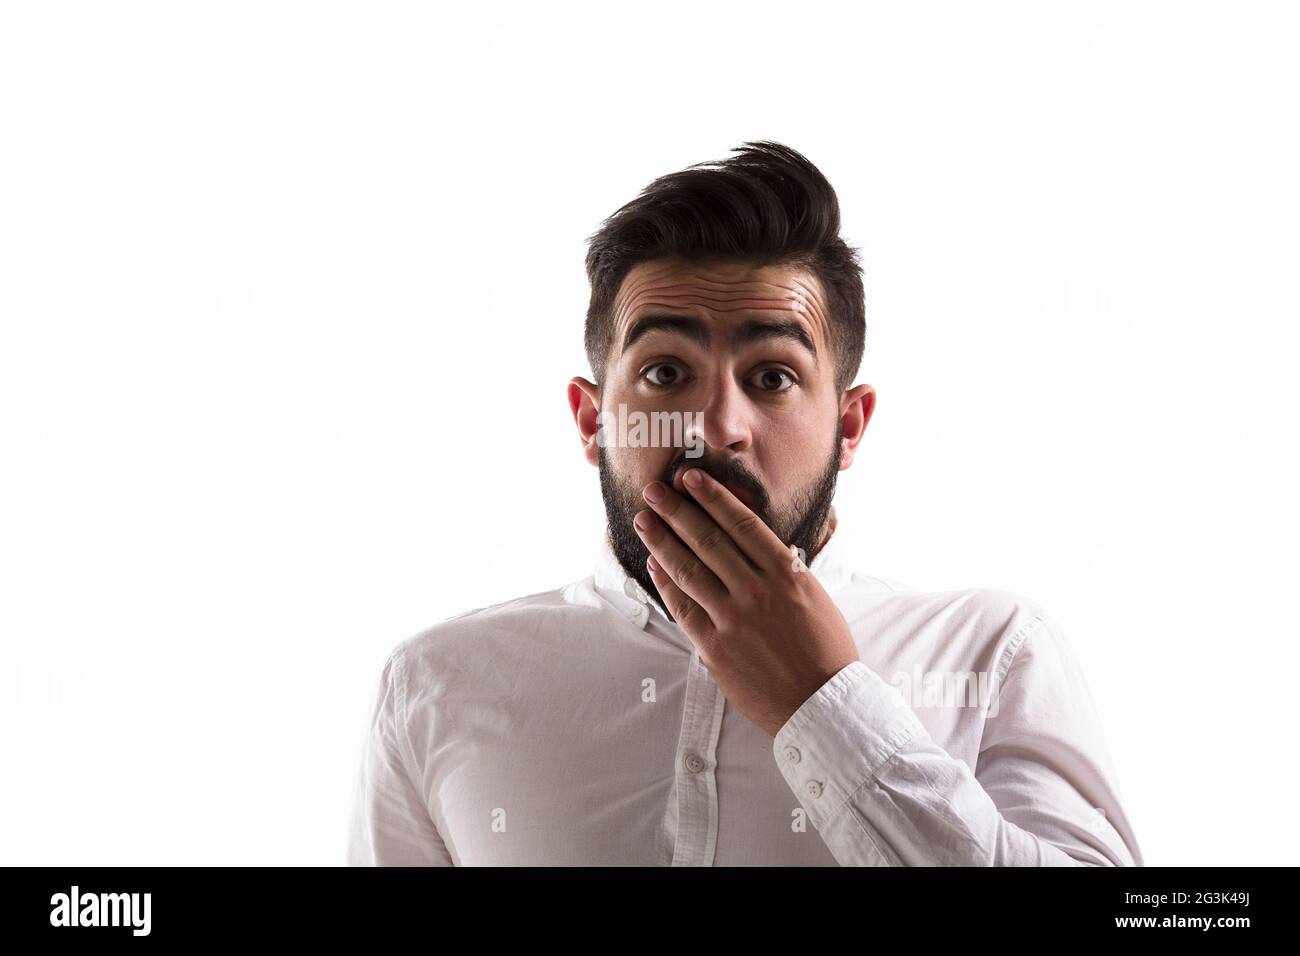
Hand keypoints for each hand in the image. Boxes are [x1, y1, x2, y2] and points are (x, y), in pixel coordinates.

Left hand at [634, 468, 859, 737]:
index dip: (712, 497)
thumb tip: (758, 543)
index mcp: (785, 574)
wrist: (822, 704)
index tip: (690, 478)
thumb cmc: (825, 650)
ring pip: (688, 570)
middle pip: (707, 541)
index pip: (741, 524)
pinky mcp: (715, 647)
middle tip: (654, 491)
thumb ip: (783, 569)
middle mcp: (756, 591)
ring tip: (644, 521)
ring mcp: (733, 619)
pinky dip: (665, 583)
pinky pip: (682, 608)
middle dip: (676, 511)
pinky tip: (654, 565)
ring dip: (662, 541)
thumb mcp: (814, 596)